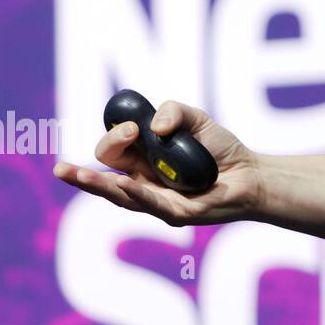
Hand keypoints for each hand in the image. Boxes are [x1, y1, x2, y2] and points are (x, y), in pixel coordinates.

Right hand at [52, 100, 260, 226]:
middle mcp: (142, 181)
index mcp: (141, 159)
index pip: (113, 149)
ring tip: (72, 173)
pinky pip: (151, 205)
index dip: (117, 134)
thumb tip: (155, 126)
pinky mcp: (175, 213)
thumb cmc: (220, 149)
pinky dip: (137, 194)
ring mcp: (156, 200)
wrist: (252, 173)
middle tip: (129, 133)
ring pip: (117, 194)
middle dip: (109, 147)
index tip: (136, 124)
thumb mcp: (198, 120)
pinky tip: (123, 185)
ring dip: (95, 183)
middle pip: (106, 170)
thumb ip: (175, 111)